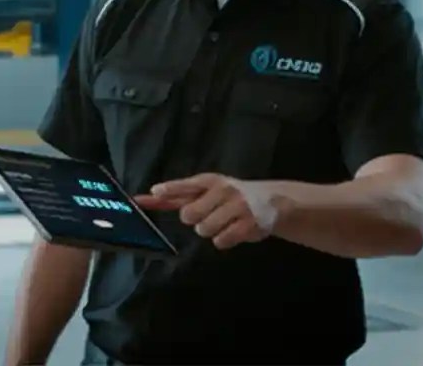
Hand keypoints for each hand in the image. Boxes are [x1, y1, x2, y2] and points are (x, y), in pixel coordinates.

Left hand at [134, 173, 279, 249]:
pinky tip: (233, 230)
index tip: (154, 192)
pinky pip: (221, 241)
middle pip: (190, 214)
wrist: (271, 201)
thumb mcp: (208, 189)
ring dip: (209, 231)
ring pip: (204, 230)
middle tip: (206, 215)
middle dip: (194, 219)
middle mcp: (223, 190)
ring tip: (222, 222)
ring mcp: (237, 206)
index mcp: (210, 180)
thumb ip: (179, 194)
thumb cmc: (229, 196)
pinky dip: (223, 240)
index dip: (169, 189)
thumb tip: (151, 195)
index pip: (186, 184)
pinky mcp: (248, 224)